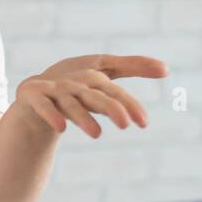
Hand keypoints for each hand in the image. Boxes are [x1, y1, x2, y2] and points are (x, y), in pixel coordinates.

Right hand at [15, 54, 168, 137]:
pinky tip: (61, 128)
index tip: (144, 123)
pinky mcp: (33, 94)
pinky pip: (44, 106)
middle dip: (111, 107)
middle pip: (96, 94)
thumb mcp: (103, 73)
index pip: (114, 90)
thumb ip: (132, 67)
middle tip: (126, 125)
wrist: (34, 91)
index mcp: (93, 76)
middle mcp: (75, 81)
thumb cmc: (75, 83)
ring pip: (71, 103)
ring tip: (97, 134)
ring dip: (83, 117)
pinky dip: (52, 114)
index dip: (129, 104)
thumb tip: (167, 69)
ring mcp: (54, 88)